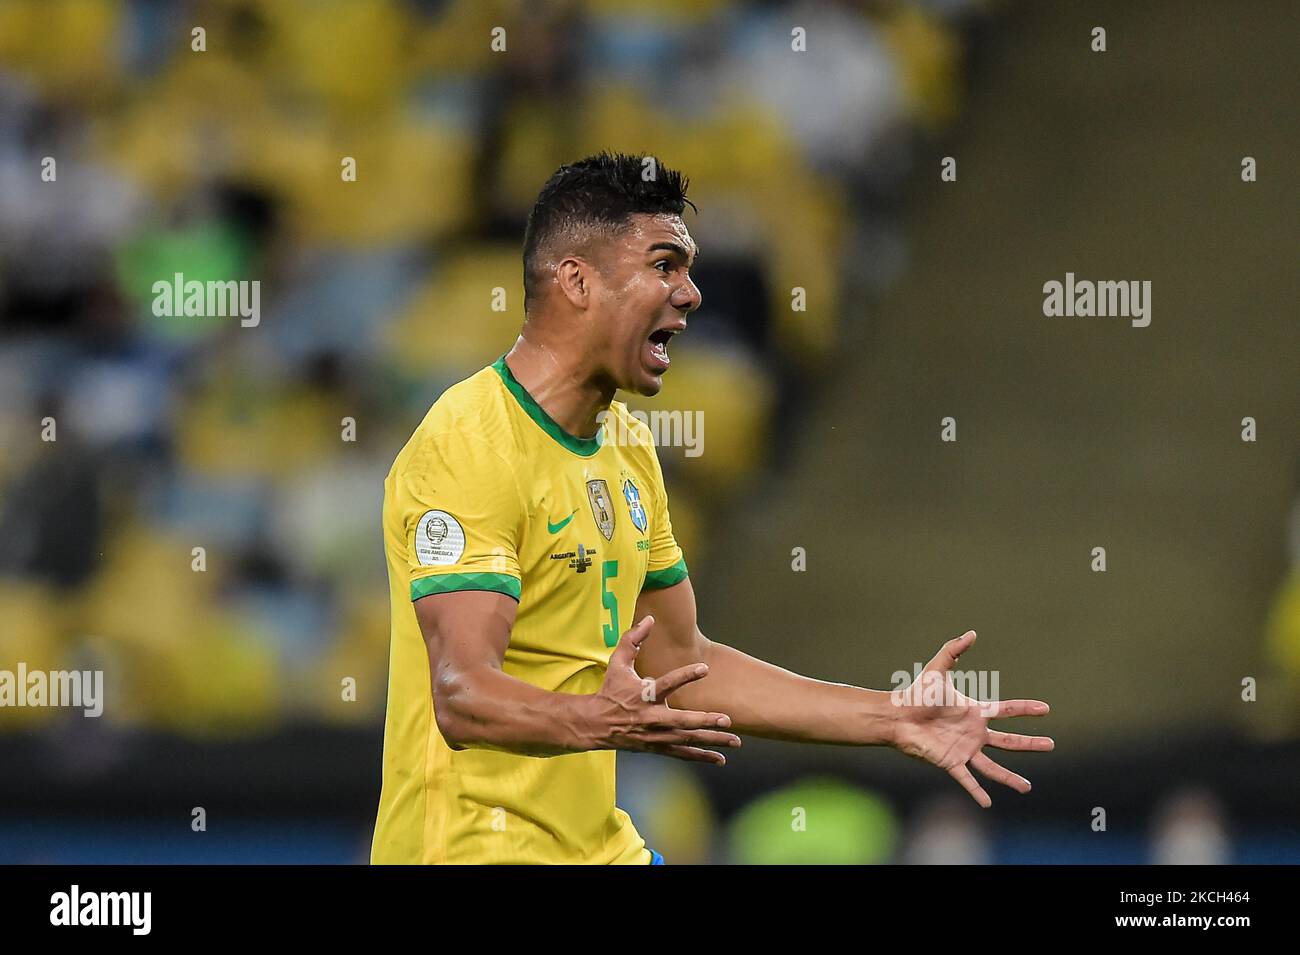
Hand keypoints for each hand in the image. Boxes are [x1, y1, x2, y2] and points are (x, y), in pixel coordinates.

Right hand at [584, 615, 740, 764]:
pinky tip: (720, 758)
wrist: (595, 724)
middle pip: (681, 720)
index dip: (686, 676)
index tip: (705, 669)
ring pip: (687, 739)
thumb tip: (649, 619)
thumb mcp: (617, 662)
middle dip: (704, 720)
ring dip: (712, 740)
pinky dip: (702, 756)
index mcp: (643, 695)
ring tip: (735, 740)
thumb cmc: (611, 690)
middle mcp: (651, 717)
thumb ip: (633, 639)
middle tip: (726, 718)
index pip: (667, 684)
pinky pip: (682, 753)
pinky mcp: (657, 747)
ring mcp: (655, 735)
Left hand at [891, 630, 1053, 806]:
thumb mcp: (938, 669)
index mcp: (974, 712)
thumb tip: (972, 633)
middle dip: (1030, 744)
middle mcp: (973, 733)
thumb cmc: (916, 693)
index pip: (1007, 710)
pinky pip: (967, 780)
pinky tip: (989, 804)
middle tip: (1051, 744)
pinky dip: (977, 792)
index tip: (1046, 708)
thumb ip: (953, 650)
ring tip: (1028, 787)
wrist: (896, 715)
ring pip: (993, 767)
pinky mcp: (950, 762)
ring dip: (1010, 778)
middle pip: (1009, 741)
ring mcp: (964, 750)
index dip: (1026, 709)